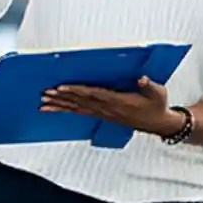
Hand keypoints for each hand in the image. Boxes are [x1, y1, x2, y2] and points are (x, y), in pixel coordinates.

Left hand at [40, 76, 184, 136]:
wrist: (158, 124)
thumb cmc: (157, 106)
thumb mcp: (159, 94)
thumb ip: (150, 86)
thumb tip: (142, 79)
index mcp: (118, 101)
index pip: (93, 94)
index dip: (77, 91)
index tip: (62, 87)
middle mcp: (107, 109)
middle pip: (80, 102)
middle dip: (61, 98)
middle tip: (45, 94)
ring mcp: (103, 113)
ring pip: (77, 109)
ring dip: (59, 105)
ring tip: (43, 103)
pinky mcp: (102, 115)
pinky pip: (80, 112)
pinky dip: (66, 110)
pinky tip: (54, 109)